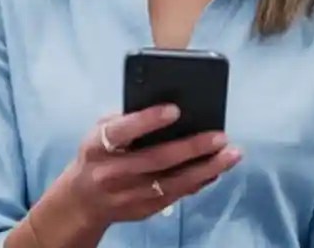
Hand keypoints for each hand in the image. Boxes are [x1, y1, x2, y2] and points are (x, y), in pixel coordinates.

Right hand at [62, 104, 242, 226]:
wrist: (83, 200)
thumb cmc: (98, 154)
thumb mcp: (99, 131)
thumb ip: (126, 118)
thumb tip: (166, 102)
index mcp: (97, 146)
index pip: (123, 131)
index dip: (148, 120)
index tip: (175, 109)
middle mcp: (111, 173)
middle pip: (156, 159)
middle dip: (192, 147)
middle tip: (220, 136)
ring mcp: (128, 195)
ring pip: (172, 182)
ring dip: (206, 168)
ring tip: (230, 154)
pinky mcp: (143, 210)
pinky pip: (176, 195)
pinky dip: (199, 182)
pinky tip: (217, 169)